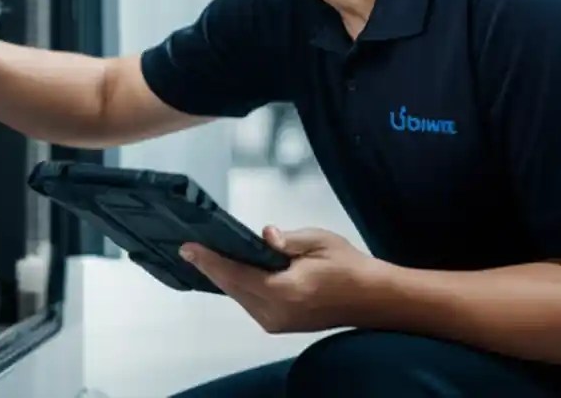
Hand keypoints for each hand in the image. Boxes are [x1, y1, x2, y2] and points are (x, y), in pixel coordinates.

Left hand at [181, 226, 378, 333]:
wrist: (372, 298)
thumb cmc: (349, 267)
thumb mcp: (319, 241)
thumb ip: (287, 239)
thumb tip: (264, 234)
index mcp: (285, 291)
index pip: (237, 273)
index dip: (210, 260)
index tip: (188, 248)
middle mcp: (277, 313)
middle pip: (232, 288)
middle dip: (211, 268)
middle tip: (190, 249)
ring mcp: (277, 323)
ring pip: (239, 297)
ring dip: (224, 277)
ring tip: (206, 255)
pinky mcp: (280, 325)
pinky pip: (250, 303)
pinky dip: (239, 286)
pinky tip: (231, 271)